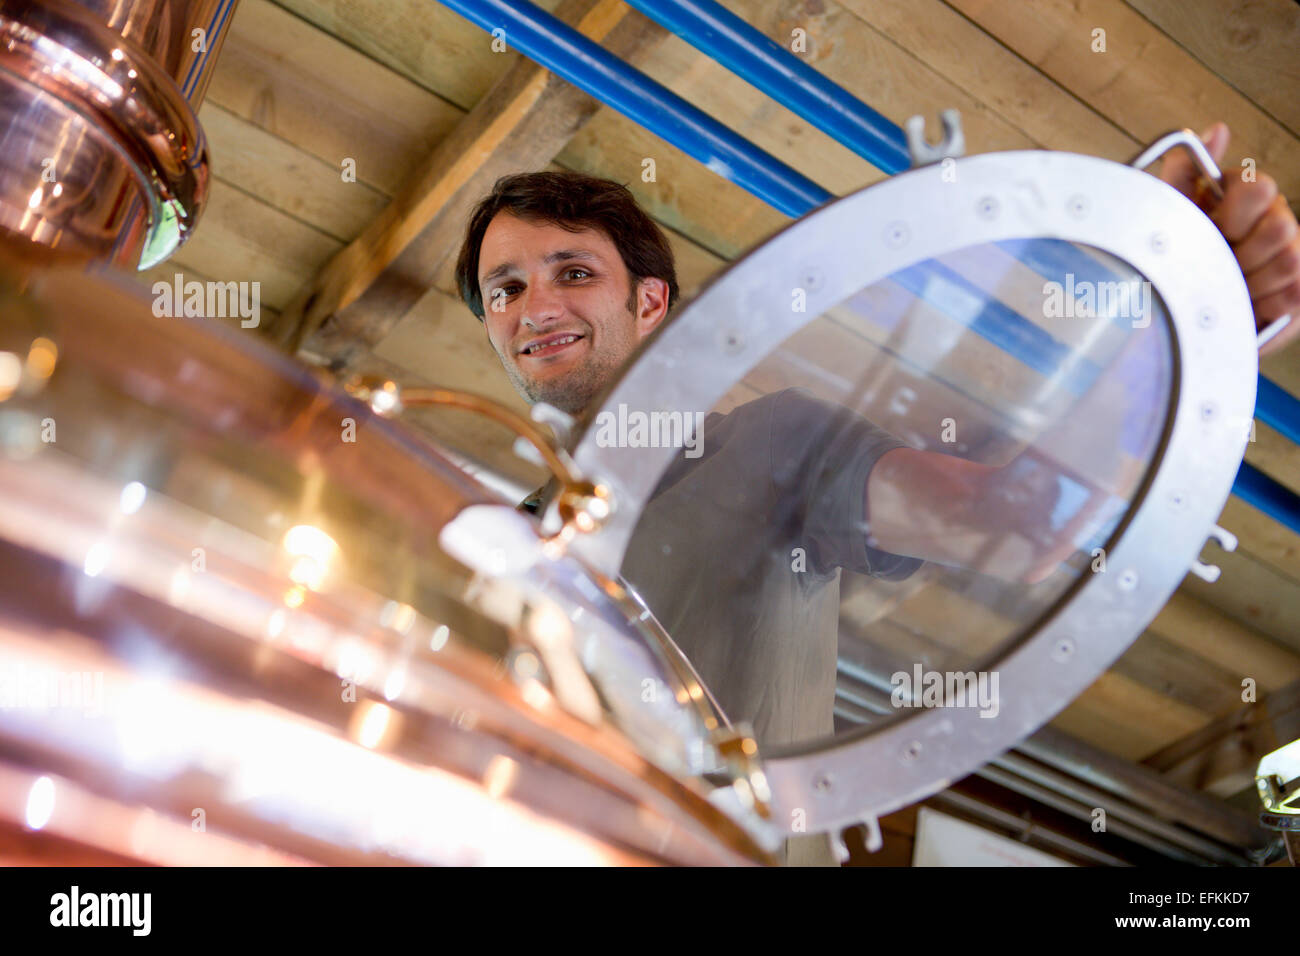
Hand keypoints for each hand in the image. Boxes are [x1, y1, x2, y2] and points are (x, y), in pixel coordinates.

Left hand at [1159, 122, 1299, 355]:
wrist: (1188, 306)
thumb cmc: (1179, 255)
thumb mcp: (1171, 212)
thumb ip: (1186, 169)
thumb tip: (1216, 131)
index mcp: (1247, 197)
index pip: (1259, 188)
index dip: (1234, 215)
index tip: (1214, 230)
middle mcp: (1276, 218)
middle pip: (1281, 227)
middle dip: (1241, 254)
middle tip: (1217, 265)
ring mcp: (1292, 251)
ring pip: (1289, 261)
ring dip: (1251, 282)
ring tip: (1228, 285)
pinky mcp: (1299, 286)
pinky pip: (1295, 292)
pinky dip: (1264, 303)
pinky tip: (1246, 301)